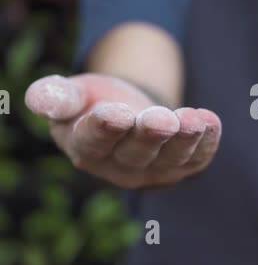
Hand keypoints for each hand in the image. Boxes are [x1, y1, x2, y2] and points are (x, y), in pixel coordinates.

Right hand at [25, 74, 221, 188]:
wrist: (130, 114)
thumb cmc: (94, 103)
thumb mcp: (72, 95)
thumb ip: (57, 97)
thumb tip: (40, 99)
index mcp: (87, 149)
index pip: (95, 142)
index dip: (105, 127)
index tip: (114, 112)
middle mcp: (123, 166)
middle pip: (138, 153)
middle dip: (150, 135)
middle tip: (161, 119)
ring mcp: (157, 169)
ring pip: (173, 158)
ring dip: (185, 140)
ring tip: (194, 120)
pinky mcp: (185, 165)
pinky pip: (198, 157)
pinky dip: (207, 142)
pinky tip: (211, 121)